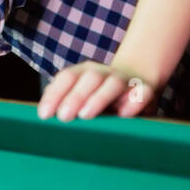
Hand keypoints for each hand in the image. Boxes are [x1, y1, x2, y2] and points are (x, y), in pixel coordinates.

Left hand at [36, 61, 159, 121]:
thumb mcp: (79, 97)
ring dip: (99, 98)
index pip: (67, 78)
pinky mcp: (146, 91)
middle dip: (75, 97)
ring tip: (86, 115)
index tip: (44, 115)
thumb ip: (62, 102)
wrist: (136, 82)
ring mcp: (125, 80)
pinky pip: (142, 93)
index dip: (54, 95)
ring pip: (113, 84)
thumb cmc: (98, 96)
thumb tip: (43, 116)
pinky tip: (123, 115)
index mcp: (84, 73)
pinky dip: (133, 102)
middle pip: (89, 78)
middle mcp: (104, 73)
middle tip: (63, 116)